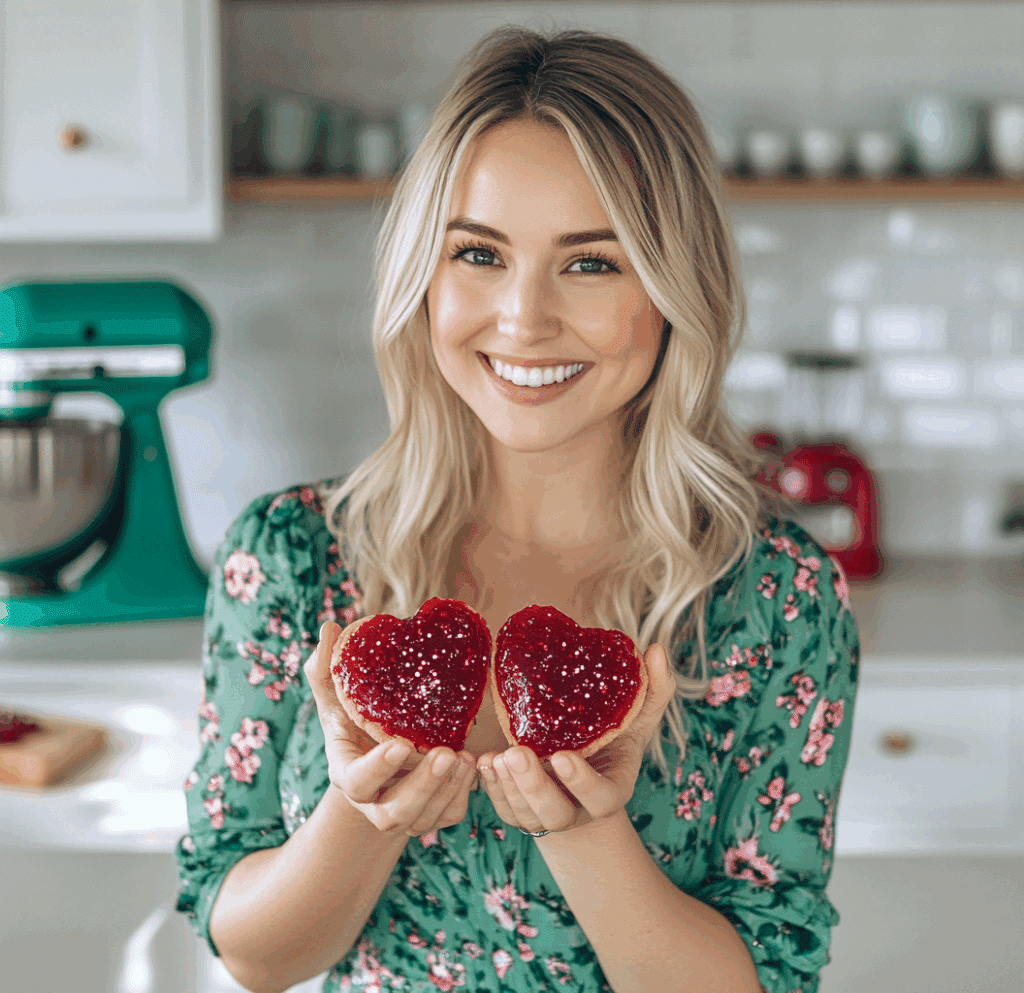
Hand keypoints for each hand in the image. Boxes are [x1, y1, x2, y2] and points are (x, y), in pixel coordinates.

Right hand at [304, 620, 477, 836]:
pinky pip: (449, 815)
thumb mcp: (336, 695)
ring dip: (447, 789)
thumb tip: (329, 628)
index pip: (356, 781)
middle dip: (422, 786)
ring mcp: (403, 812)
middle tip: (445, 753)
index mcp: (346, 771)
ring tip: (464, 757)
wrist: (373, 757)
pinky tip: (474, 764)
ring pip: (425, 818)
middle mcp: (373, 801)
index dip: (378, 768)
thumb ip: (326, 667)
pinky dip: (463, 794)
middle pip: (393, 813)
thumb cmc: (353, 720)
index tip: (401, 744)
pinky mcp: (430, 813)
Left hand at [476, 643, 676, 835]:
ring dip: (508, 787)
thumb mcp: (636, 716)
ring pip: (525, 815)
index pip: (601, 797)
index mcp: (611, 790)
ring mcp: (547, 814)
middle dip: (533, 786)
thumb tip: (657, 651)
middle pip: (555, 813)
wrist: (586, 767)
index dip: (581, 782)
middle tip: (515, 753)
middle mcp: (578, 809)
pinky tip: (484, 761)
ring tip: (496, 756)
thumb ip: (653, 689)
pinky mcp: (521, 812)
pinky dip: (491, 788)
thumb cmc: (614, 738)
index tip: (562, 756)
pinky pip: (504, 810)